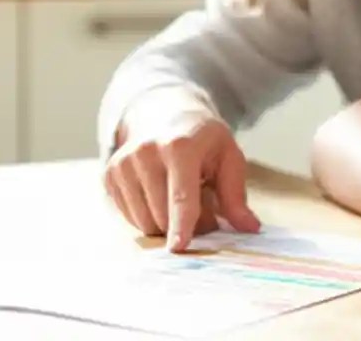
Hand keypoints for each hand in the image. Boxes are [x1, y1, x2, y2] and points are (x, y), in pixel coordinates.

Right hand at [104, 90, 260, 249]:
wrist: (166, 113)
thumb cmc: (203, 140)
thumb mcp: (228, 157)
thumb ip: (236, 195)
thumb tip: (250, 228)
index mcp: (180, 146)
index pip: (181, 195)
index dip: (182, 224)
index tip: (179, 247)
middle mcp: (146, 152)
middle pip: (163, 215)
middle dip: (186, 225)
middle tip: (203, 208)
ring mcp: (123, 163)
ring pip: (144, 221)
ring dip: (166, 224)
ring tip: (180, 199)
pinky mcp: (110, 174)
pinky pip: (129, 218)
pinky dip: (148, 217)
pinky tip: (158, 195)